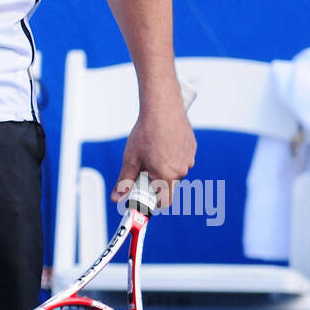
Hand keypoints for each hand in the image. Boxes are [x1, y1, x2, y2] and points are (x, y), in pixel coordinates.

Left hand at [112, 83, 195, 209]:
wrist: (162, 107)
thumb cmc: (145, 132)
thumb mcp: (131, 158)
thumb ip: (124, 180)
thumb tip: (116, 198)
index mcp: (166, 176)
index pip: (165, 201)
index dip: (154, 201)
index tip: (145, 194)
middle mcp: (181, 170)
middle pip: (168, 184)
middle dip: (157, 179)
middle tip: (144, 165)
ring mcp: (189, 158)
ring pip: (176, 170)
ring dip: (165, 166)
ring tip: (153, 149)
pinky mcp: (192, 147)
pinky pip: (182, 157)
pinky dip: (173, 154)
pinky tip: (163, 142)